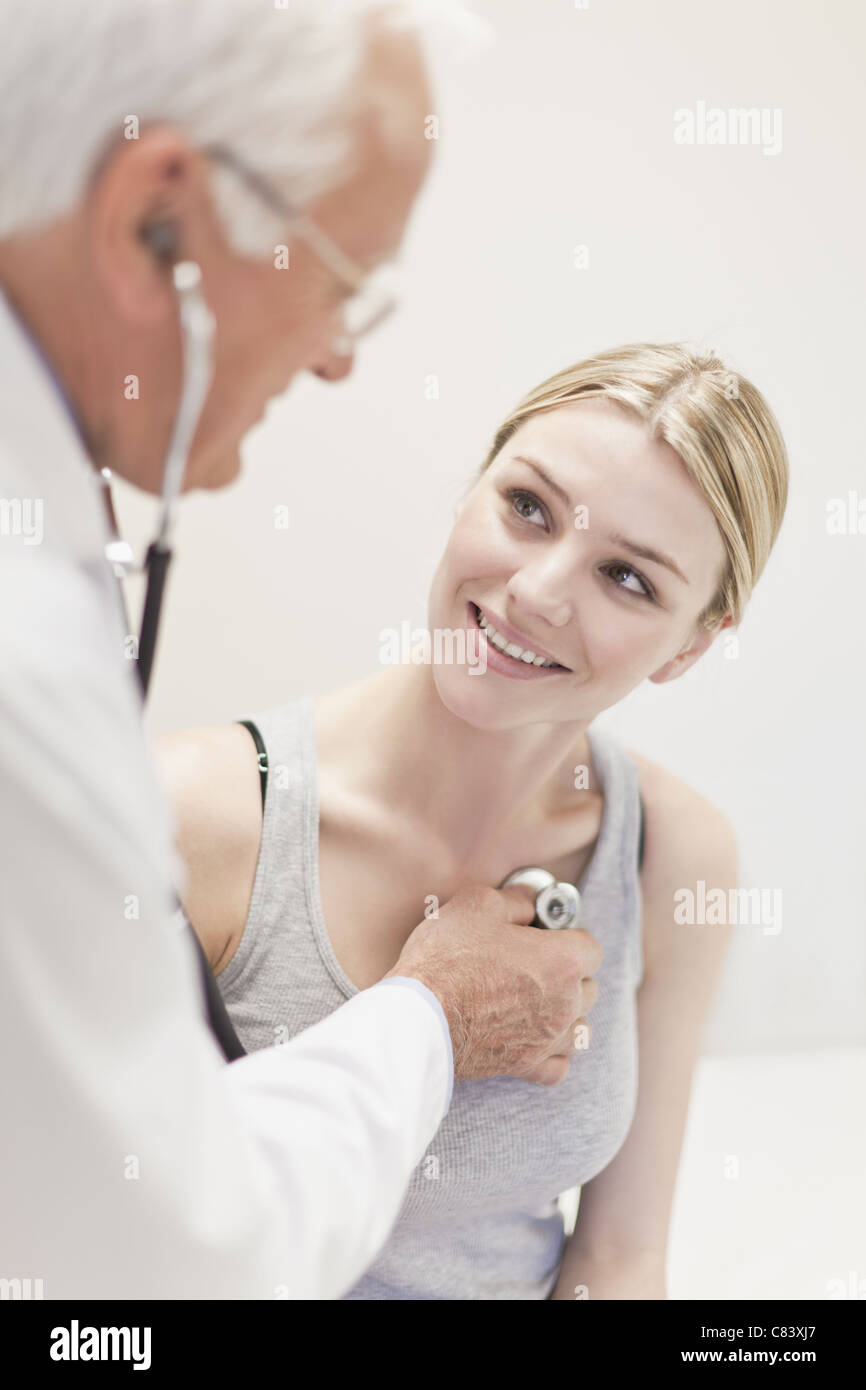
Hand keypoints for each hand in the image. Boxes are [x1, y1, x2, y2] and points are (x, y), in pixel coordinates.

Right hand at [382, 883, 601, 1085]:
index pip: (591, 947)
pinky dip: (554, 1052)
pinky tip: (535, 1038)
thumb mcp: (477, 904)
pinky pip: (560, 1065)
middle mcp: (565, 1003)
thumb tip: (530, 902)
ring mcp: (548, 1039)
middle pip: (589, 987)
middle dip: (569, 973)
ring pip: (581, 1027)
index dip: (568, 937)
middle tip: (534, 963)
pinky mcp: (526, 1065)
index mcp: (562, 961)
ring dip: (567, 1014)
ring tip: (538, 1002)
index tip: (545, 935)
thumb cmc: (446, 959)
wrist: (418, 1018)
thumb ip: (516, 900)